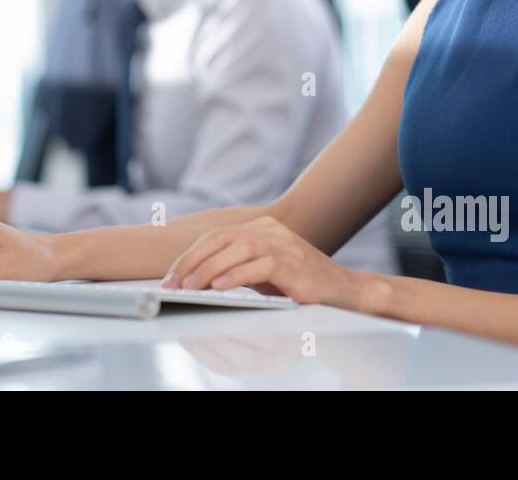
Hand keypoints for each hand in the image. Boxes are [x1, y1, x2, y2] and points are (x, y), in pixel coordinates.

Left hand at [159, 215, 372, 311]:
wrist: (344, 290)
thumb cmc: (300, 283)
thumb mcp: (264, 271)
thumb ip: (237, 267)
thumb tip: (198, 278)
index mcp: (262, 227)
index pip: (217, 236)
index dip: (191, 255)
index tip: (173, 275)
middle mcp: (270, 230)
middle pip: (221, 239)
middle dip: (192, 261)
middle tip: (173, 282)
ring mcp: (282, 244)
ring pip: (235, 250)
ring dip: (207, 269)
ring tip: (189, 287)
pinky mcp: (292, 262)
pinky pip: (256, 266)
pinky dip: (234, 276)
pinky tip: (218, 287)